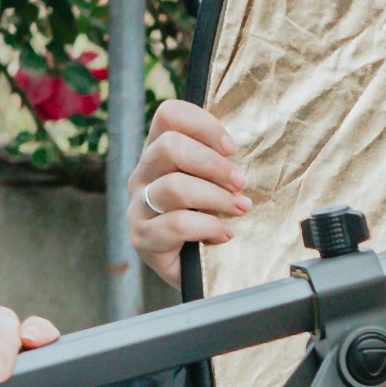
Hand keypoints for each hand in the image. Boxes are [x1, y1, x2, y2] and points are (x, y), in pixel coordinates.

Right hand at [129, 96, 257, 281]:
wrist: (197, 271)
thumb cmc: (209, 218)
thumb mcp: (215, 183)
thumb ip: (220, 162)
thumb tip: (247, 141)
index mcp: (158, 152)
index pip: (168, 115)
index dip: (203, 125)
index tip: (232, 147)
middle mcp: (142, 174)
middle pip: (168, 146)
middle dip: (213, 164)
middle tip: (240, 183)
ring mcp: (138, 206)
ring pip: (174, 186)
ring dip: (216, 197)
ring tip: (238, 208)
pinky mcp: (142, 237)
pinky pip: (177, 224)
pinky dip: (208, 227)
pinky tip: (222, 235)